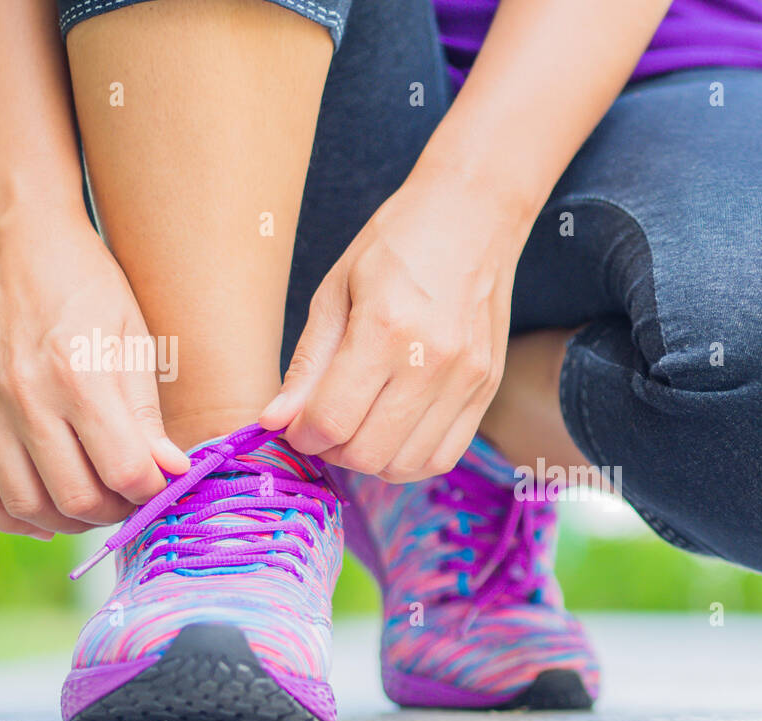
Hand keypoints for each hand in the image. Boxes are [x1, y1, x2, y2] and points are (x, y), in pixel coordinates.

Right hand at [0, 201, 188, 537]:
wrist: (15, 239)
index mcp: (79, 377)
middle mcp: (24, 397)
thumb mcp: (135, 339)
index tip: (164, 482)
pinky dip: (9, 514)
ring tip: (94, 501)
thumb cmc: (88, 285)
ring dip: (68, 520)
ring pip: (26, 504)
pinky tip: (43, 511)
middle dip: (116, 510)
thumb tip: (173, 472)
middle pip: (76, 498)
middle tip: (131, 495)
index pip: (125, 472)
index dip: (154, 490)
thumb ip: (148, 414)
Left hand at [261, 166, 529, 481]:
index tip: (296, 423)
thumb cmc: (398, 244)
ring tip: (359, 427)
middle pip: (368, 452)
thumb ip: (307, 363)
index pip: (333, 421)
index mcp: (384, 328)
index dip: (303, 435)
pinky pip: (445, 455)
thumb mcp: (336, 290)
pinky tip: (394, 432)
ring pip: (406, 465)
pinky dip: (410, 459)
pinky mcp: (488, 388)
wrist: (475, 215)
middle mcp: (432, 361)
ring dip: (371, 459)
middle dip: (333, 450)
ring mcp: (466, 379)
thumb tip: (273, 421)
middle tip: (324, 425)